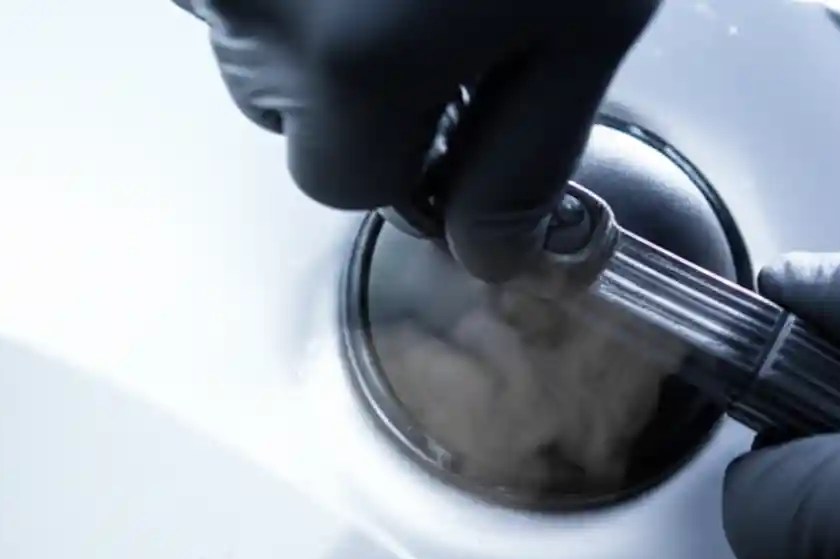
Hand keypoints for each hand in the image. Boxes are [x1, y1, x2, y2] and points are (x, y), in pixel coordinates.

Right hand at [171, 0, 660, 281]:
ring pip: (252, 36)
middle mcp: (252, 8)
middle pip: (286, 113)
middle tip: (433, 17)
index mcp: (348, 62)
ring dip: (317, 22)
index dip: (411, 158)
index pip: (344, 186)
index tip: (451, 123)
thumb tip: (487, 253)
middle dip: (355, 89)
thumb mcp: (587, 16)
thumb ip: (526, 160)